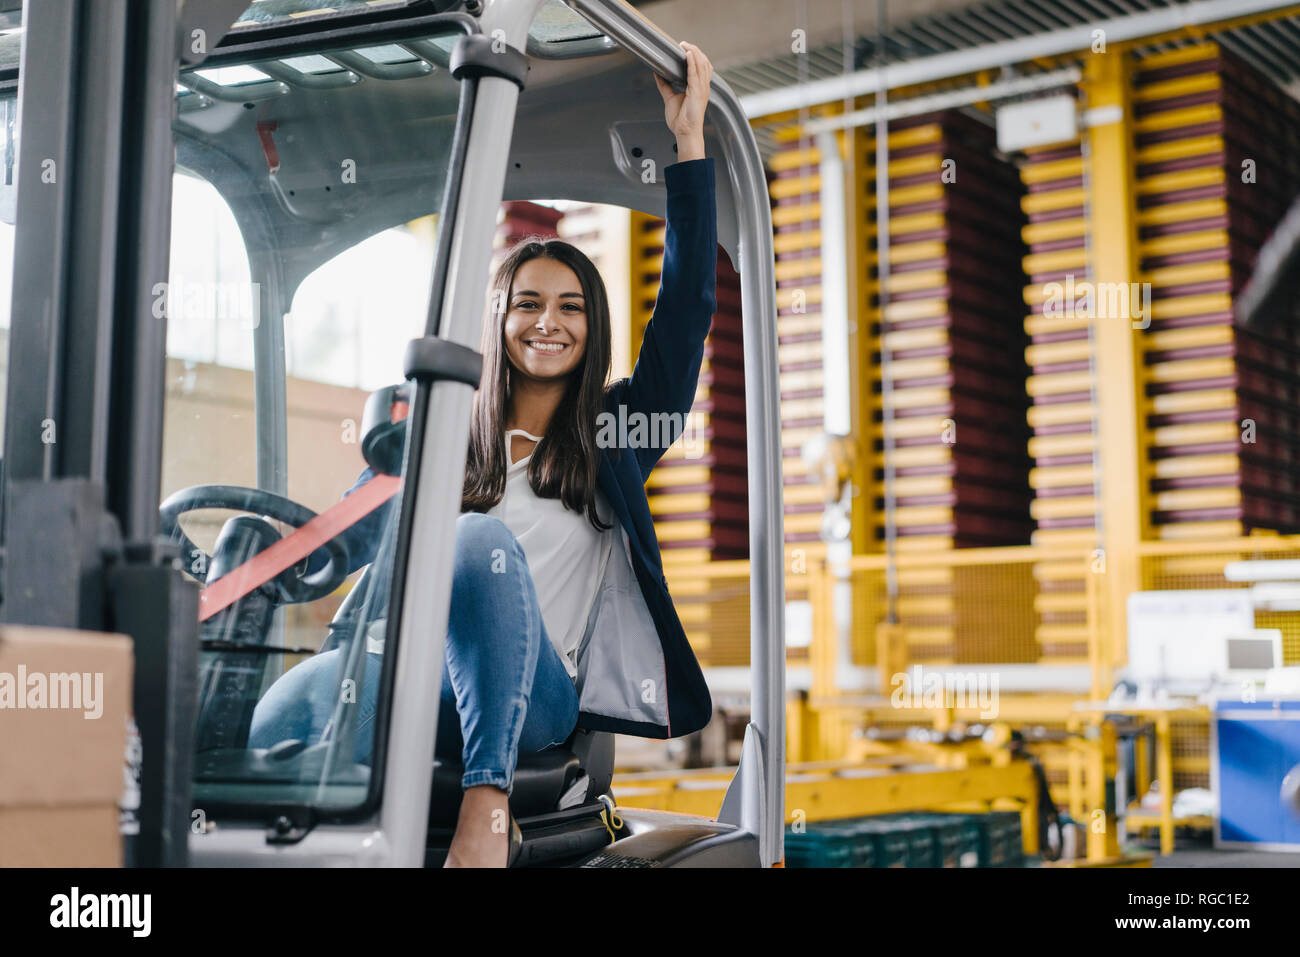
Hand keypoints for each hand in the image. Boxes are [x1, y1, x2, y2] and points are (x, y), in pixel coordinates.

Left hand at [654, 41, 712, 162]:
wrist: (685, 132)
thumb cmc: (681, 120)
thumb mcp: (670, 98)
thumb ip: (664, 85)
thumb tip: (657, 73)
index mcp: (699, 88)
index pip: (701, 67)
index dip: (695, 56)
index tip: (685, 48)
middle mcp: (703, 87)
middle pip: (703, 62)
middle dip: (694, 50)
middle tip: (683, 44)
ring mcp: (701, 89)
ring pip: (701, 65)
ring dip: (693, 52)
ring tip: (685, 45)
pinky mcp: (697, 92)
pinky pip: (696, 73)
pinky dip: (692, 62)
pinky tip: (688, 54)